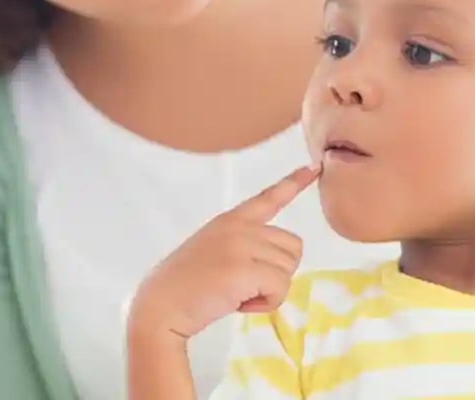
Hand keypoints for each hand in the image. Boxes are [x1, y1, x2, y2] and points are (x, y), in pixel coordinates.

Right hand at [129, 164, 320, 341]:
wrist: (161, 306)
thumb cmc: (186, 286)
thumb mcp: (214, 250)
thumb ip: (243, 245)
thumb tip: (274, 262)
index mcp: (231, 219)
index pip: (269, 197)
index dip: (294, 183)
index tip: (314, 167)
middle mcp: (240, 227)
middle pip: (293, 246)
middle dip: (278, 272)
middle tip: (247, 284)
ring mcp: (242, 246)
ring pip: (289, 269)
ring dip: (271, 290)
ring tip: (238, 294)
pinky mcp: (244, 270)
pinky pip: (281, 288)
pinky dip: (267, 304)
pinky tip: (241, 305)